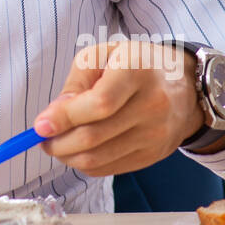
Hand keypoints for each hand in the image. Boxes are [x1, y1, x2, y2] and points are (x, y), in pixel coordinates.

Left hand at [32, 40, 203, 175]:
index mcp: (136, 71)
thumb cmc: (136, 64)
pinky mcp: (153, 155)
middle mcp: (151, 105)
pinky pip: (109, 169)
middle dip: (58, 143)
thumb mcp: (103, 55)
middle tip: (42, 138)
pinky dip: (86, 164)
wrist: (184, 85)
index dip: (65, 118)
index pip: (99, 104)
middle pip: (94, 136)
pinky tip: (78, 151)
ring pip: (99, 159)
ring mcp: (155, 134)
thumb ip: (76, 83)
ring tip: (56, 145)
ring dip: (68, 157)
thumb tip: (52, 118)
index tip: (40, 126)